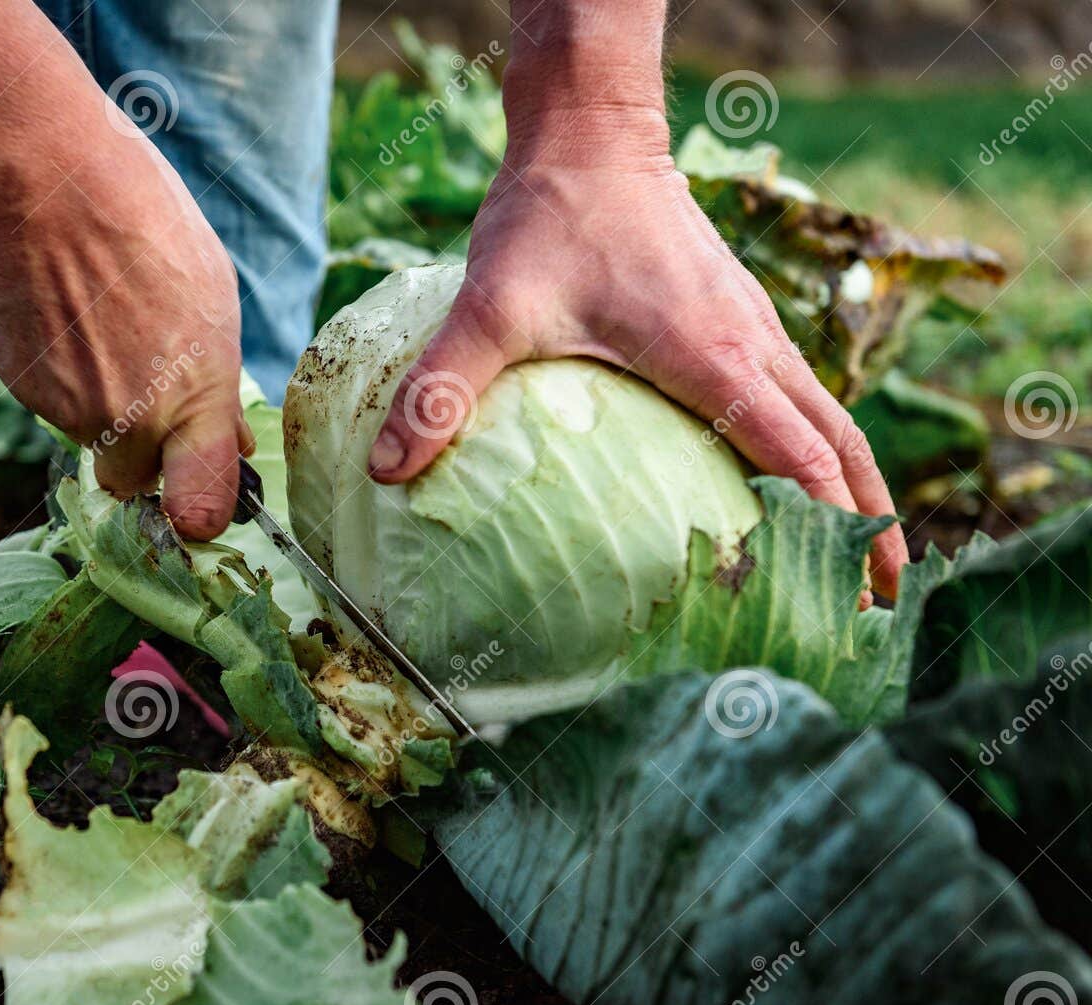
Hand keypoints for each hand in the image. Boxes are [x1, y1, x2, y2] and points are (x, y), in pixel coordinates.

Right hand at [0, 140, 249, 539]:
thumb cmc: (144, 223)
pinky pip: (51, 401)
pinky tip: (67, 314)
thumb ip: (219, 387)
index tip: (200, 502)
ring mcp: (71, 410)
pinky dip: (60, 372)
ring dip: (98, 400)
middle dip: (141, 452)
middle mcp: (132, 421)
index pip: (201, 510)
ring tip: (103, 320)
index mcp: (195, 398)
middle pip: (133, 481)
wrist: (46, 184)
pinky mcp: (24, 389)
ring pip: (89, 436)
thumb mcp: (214, 300)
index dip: (199, 514)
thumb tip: (234, 442)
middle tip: (144, 388)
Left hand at [366, 123, 907, 601]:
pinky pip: (799, 393)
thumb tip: (388, 472)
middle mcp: (752, 344)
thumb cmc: (550, 219)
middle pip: (840, 445)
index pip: (796, 455)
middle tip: (880, 605)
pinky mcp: (738, 316)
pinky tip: (795, 479)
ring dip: (856, 484)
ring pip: (830, 416)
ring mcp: (753, 327)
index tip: (849, 594)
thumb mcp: (488, 310)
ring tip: (865, 557)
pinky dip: (818, 445)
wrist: (589, 135)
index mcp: (712, 357)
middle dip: (868, 526)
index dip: (828, 526)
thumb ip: (440, 390)